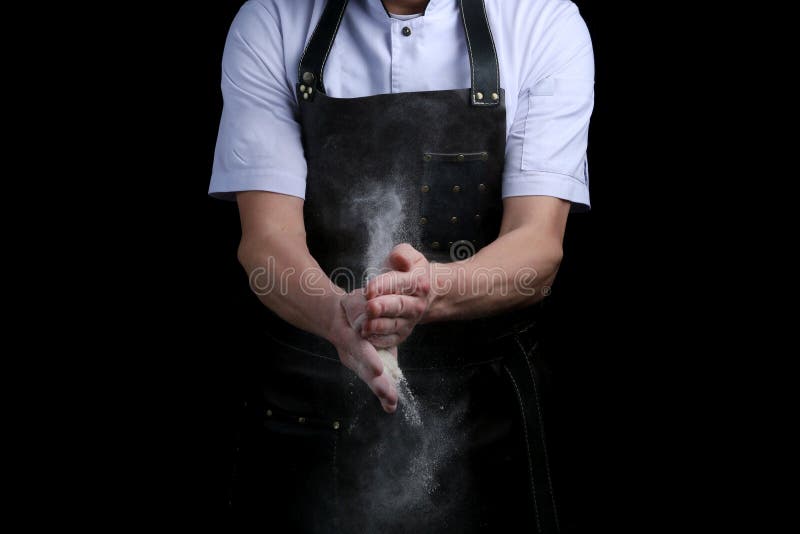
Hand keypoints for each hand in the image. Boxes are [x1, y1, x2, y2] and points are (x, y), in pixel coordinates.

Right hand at [329, 293, 397, 412]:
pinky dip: (382, 394)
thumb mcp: (351, 302)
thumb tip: (369, 310)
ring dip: (381, 391)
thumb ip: (358, 308)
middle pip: (362, 369)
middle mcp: (350, 353)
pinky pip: (372, 381)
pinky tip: (390, 406)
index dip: (368, 358)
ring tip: (391, 403)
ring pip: (368, 378)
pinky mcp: (363, 368)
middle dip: (376, 382)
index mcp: (346, 335)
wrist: (336, 318)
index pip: (357, 347)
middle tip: (388, 394)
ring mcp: (355, 362)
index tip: (379, 369)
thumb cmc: (348, 308)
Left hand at [363, 244, 432, 346]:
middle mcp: (416, 304)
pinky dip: (379, 340)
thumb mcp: (409, 256)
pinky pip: (391, 339)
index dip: (384, 286)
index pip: (401, 283)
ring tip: (364, 326)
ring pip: (394, 325)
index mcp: (419, 283)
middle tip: (369, 307)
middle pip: (399, 306)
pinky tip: (367, 337)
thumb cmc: (407, 272)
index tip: (369, 288)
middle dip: (383, 307)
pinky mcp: (402, 334)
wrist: (419, 294)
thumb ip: (403, 254)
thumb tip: (399, 259)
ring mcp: (410, 321)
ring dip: (378, 326)